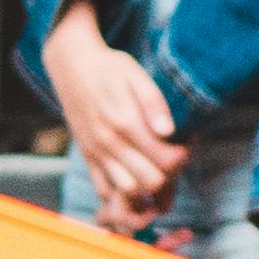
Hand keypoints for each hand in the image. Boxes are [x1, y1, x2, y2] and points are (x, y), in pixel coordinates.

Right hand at [44, 0, 181, 231]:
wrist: (72, 66)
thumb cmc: (109, 68)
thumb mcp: (136, 75)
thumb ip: (153, 103)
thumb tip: (168, 131)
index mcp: (126, 123)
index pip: (165, 160)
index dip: (182, 157)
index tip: (186, 144)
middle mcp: (109, 143)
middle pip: (150, 182)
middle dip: (168, 175)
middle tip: (172, 157)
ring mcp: (96, 152)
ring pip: (128, 190)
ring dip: (146, 186)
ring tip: (154, 167)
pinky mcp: (87, 156)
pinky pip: (102, 189)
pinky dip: (120, 191)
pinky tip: (132, 174)